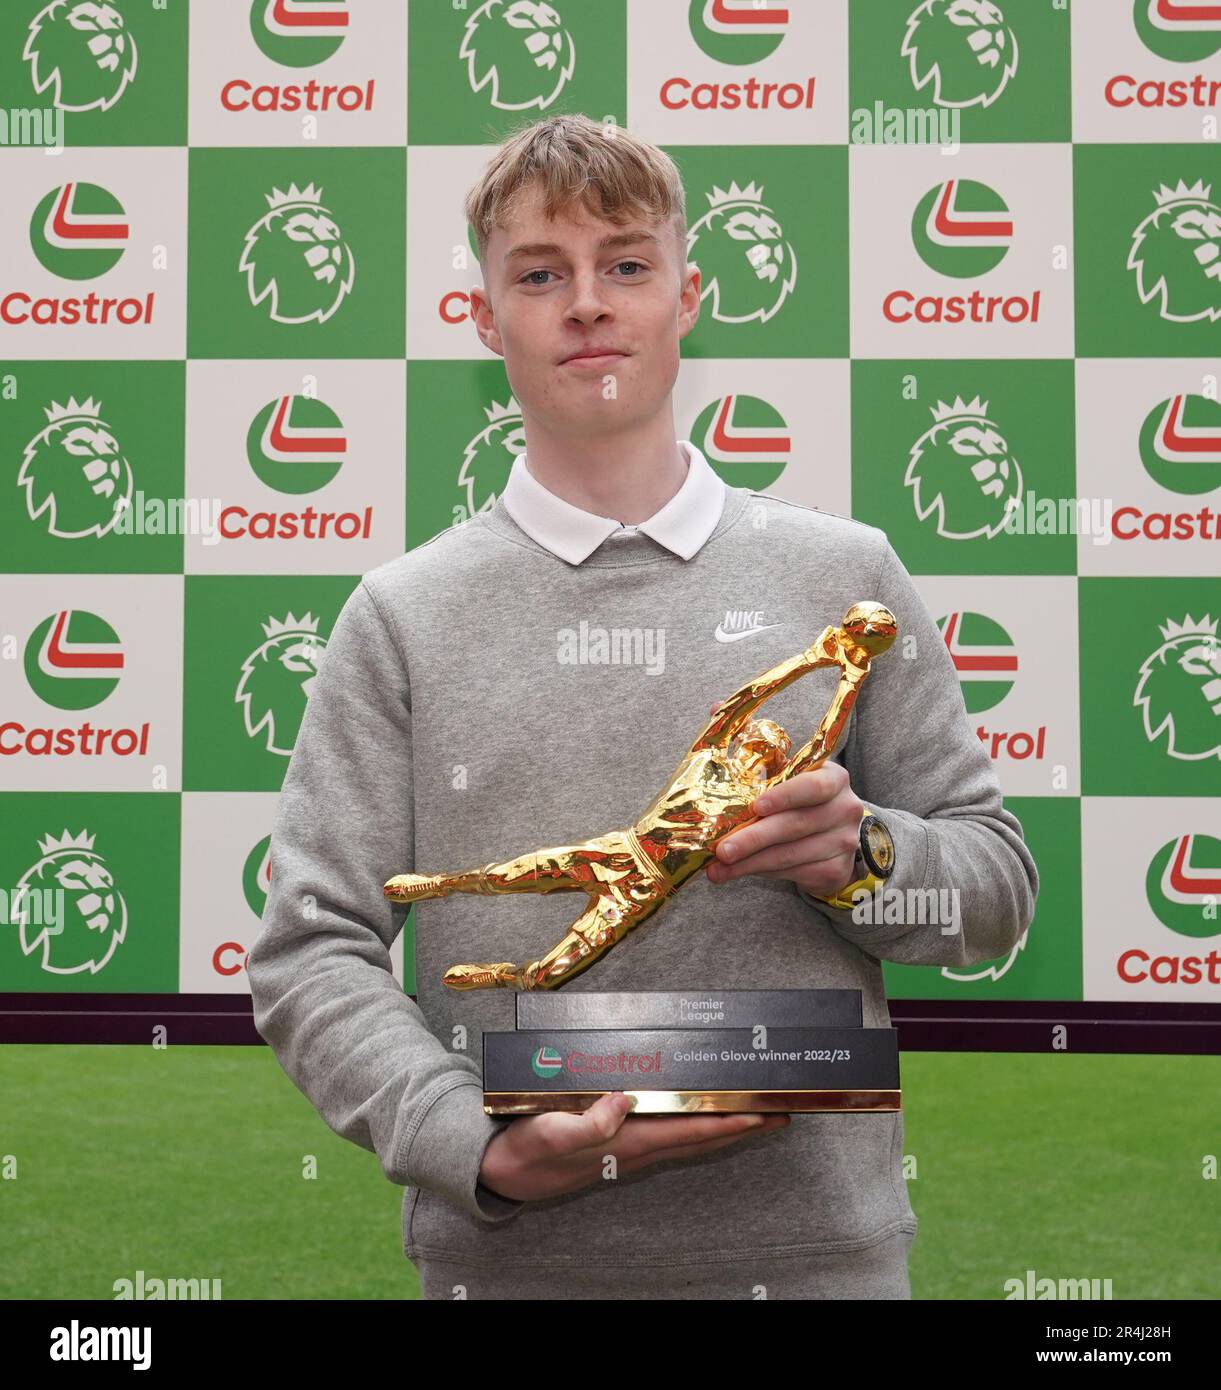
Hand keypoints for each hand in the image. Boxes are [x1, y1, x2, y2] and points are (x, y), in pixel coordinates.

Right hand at [479, 1093, 789, 1202]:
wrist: (503, 1172)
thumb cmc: (528, 1148)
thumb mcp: (552, 1132)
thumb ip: (588, 1121)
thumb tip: (624, 1102)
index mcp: (627, 1143)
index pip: (689, 1132)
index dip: (727, 1122)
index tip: (760, 1114)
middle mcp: (637, 1148)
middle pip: (701, 1138)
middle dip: (741, 1126)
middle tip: (779, 1114)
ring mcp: (630, 1148)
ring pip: (689, 1137)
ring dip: (725, 1126)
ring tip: (756, 1114)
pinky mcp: (619, 1142)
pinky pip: (671, 1134)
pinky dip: (697, 1125)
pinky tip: (703, 1115)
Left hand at [708, 700, 863, 897]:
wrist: (835, 835)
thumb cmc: (800, 797)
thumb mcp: (787, 770)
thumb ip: (756, 744)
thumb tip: (715, 707)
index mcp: (833, 778)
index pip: (812, 786)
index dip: (785, 796)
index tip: (755, 806)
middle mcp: (845, 810)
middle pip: (796, 826)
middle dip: (754, 839)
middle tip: (721, 849)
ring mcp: (844, 843)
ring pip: (791, 856)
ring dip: (749, 864)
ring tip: (718, 868)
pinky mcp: (835, 871)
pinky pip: (793, 874)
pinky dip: (761, 874)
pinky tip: (737, 873)